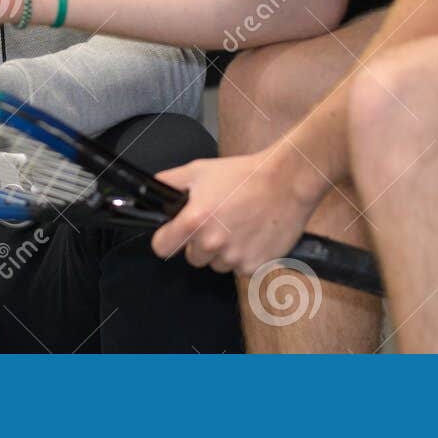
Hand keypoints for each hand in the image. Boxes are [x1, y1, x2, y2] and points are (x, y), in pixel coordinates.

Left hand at [150, 144, 326, 274]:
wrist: (286, 181)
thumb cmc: (243, 175)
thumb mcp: (199, 170)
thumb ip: (170, 182)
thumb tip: (151, 190)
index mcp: (194, 221)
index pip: (162, 247)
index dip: (167, 238)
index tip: (174, 234)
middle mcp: (212, 243)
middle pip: (193, 257)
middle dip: (201, 243)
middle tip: (217, 220)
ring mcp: (234, 257)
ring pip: (217, 264)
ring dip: (223, 251)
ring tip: (238, 224)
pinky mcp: (255, 265)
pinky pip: (240, 268)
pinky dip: (244, 255)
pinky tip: (252, 234)